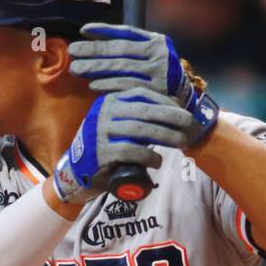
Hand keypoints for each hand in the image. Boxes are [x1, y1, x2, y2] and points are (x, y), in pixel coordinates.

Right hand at [53, 86, 194, 204]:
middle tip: (190, 125)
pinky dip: (148, 156)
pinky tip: (158, 162)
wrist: (75, 171)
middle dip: (171, 117)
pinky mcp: (101, 153)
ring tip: (181, 142)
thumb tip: (174, 111)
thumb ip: (139, 117)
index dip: (166, 102)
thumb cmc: (106, 147)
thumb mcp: (118, 124)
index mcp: (110, 100)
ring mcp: (100, 132)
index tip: (183, 111)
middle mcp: (104, 112)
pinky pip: (131, 151)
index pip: (142, 94)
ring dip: (165, 136)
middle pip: (145, 111)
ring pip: (140, 130)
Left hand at [69, 23, 218, 145]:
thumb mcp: (150, 58)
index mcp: (157, 41)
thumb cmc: (159, 78)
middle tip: (72, 51)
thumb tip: (91, 38)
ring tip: (76, 68)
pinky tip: (93, 84)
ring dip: (96, 67)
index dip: (104, 30)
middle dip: (94, 50)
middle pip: (120, 50)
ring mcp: (159, 72)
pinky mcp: (156, 91)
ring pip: (122, 67)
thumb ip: (129, 49)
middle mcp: (160, 53)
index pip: (126, 32)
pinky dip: (109, 84)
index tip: (83, 31)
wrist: (185, 103)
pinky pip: (127, 85)